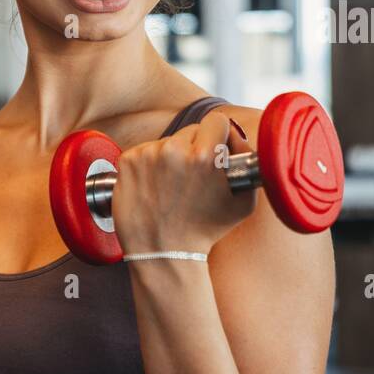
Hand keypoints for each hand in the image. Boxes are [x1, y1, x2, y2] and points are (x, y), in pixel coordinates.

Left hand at [111, 112, 255, 255]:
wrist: (163, 252)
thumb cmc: (205, 230)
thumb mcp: (244, 201)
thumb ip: (246, 160)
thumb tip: (235, 134)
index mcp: (205, 156)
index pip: (216, 121)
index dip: (218, 135)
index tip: (215, 150)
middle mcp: (174, 150)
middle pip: (190, 131)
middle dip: (194, 148)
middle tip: (191, 176)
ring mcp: (147, 155)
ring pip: (165, 142)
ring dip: (170, 158)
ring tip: (171, 187)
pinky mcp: (127, 161)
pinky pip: (144, 151)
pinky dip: (148, 165)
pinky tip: (153, 187)